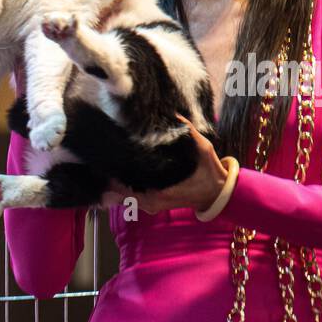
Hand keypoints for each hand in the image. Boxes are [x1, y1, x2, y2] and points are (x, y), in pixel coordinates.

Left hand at [104, 115, 227, 213]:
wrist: (215, 193)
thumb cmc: (209, 172)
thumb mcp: (203, 149)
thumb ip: (188, 132)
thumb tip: (173, 114)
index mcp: (160, 192)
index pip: (126, 183)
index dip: (116, 168)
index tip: (110, 153)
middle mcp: (151, 202)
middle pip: (119, 190)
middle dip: (112, 173)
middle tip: (106, 155)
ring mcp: (149, 207)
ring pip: (122, 196)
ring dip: (115, 180)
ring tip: (109, 161)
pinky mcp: (151, 206)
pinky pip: (130, 198)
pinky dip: (122, 187)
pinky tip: (119, 172)